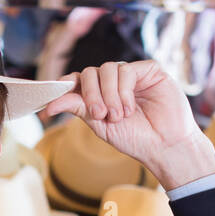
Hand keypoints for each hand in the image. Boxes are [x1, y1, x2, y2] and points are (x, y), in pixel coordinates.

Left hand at [42, 59, 214, 189]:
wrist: (164, 145)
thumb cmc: (134, 138)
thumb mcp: (99, 125)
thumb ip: (78, 108)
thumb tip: (51, 103)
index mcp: (99, 93)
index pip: (78, 81)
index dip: (64, 88)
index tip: (50, 107)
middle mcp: (113, 82)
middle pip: (90, 73)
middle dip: (90, 94)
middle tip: (100, 115)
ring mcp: (131, 74)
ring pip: (107, 69)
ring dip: (109, 96)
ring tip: (119, 116)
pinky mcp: (148, 70)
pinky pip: (126, 70)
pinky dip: (124, 91)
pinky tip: (130, 108)